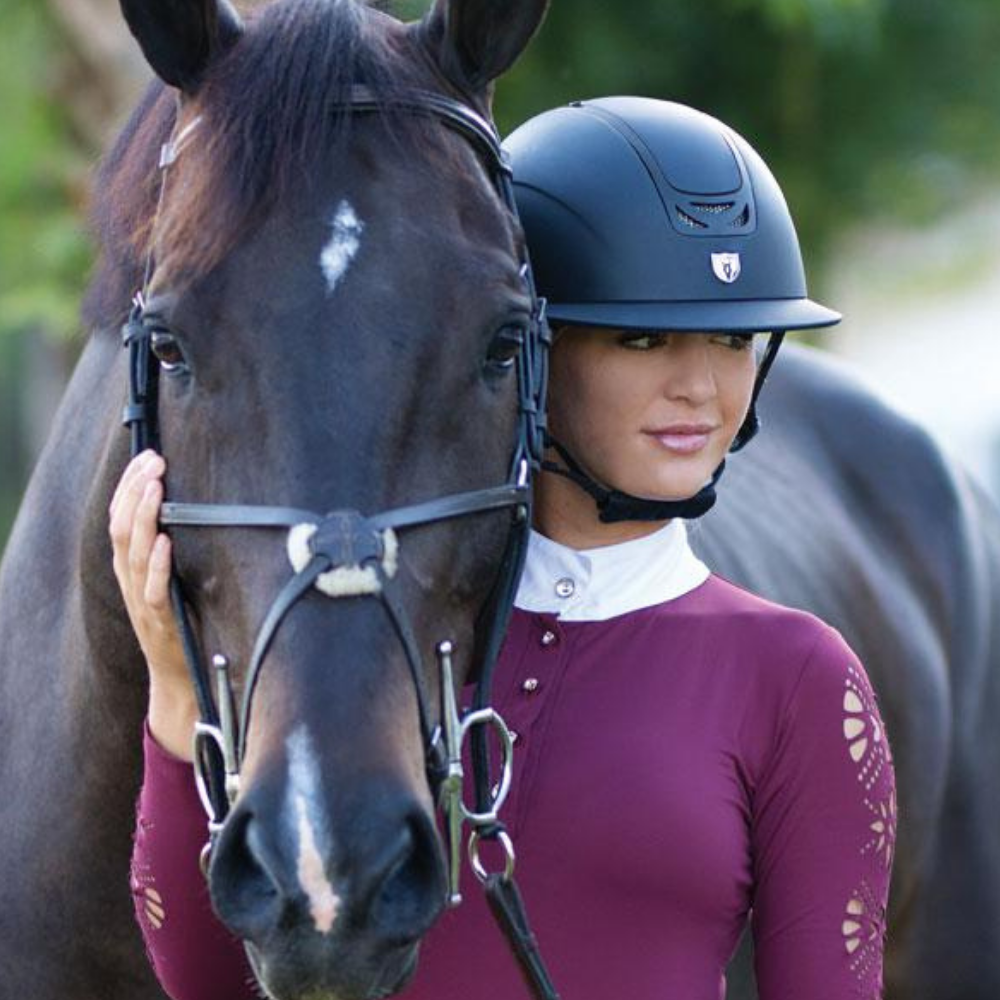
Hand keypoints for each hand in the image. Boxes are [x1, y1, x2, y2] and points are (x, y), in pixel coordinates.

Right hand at [109, 450, 196, 758]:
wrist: (184, 679)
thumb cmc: (187, 623)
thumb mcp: (179, 581)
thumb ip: (179, 550)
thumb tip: (202, 507)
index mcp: (132, 568)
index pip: (120, 517)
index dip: (130, 485)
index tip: (148, 455)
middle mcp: (131, 581)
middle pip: (121, 526)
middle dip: (136, 489)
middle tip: (155, 459)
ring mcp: (142, 601)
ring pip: (132, 553)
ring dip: (144, 516)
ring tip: (157, 486)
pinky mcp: (159, 622)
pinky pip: (154, 590)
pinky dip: (157, 564)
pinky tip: (164, 542)